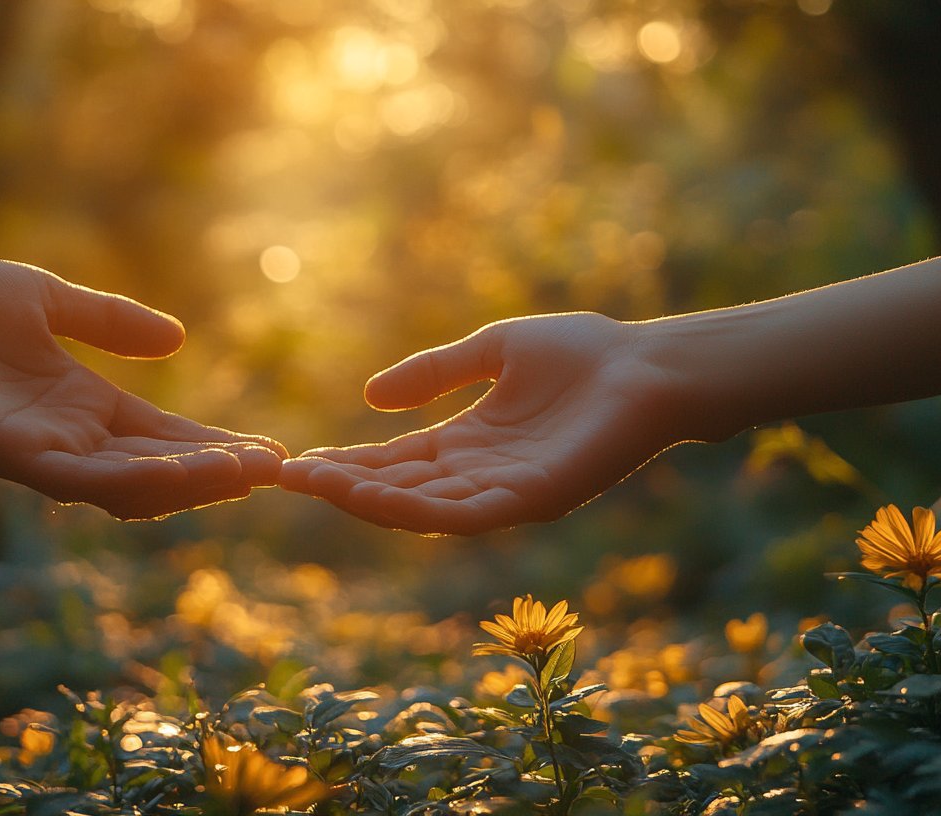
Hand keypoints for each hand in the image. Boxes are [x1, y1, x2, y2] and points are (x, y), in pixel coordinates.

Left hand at [0, 255, 285, 519]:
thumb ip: (110, 321)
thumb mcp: (52, 300)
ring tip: (247, 473)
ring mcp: (43, 454)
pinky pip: (87, 480)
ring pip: (132, 485)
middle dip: (219, 471)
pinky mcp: (14, 456)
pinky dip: (140, 481)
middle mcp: (70, 440)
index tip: (271, 450)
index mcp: (82, 407)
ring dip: (193, 482)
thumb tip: (178, 337)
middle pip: (160, 467)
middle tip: (278, 471)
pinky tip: (186, 471)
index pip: (164, 435)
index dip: (216, 444)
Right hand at [279, 313, 685, 534]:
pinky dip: (413, 509)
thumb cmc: (586, 354)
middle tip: (288, 478)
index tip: (298, 460)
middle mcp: (481, 475)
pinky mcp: (530, 501)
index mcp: (471, 442)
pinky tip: (372, 494)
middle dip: (343, 485)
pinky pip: (460, 515)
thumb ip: (434, 372)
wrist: (652, 368)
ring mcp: (504, 493)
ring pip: (421, 509)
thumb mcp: (493, 350)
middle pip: (399, 489)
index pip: (398, 461)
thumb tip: (369, 396)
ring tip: (316, 484)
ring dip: (366, 499)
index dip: (349, 461)